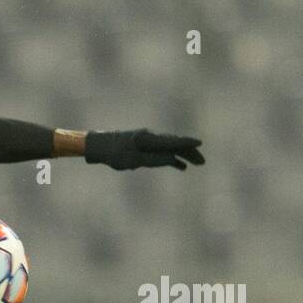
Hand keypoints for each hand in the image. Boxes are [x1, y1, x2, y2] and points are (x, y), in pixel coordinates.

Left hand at [85, 129, 204, 170]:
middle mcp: (151, 137)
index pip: (172, 142)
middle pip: (175, 144)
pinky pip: (163, 151)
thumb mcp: (133, 160)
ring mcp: (148, 140)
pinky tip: (180, 166)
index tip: (200, 143)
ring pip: (171, 147)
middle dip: (190, 152)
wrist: (100, 146)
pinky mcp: (144, 146)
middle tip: (202, 161)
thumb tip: (173, 159)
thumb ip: (154, 159)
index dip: (187, 143)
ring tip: (197, 163)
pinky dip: (172, 158)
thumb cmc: (114, 154)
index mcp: (148, 139)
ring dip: (184, 155)